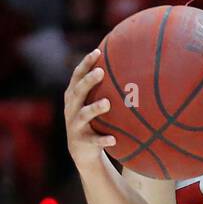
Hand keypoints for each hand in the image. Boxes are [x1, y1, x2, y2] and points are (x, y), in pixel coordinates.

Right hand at [64, 48, 115, 172]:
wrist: (83, 152)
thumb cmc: (93, 120)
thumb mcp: (94, 102)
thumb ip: (105, 87)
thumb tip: (131, 65)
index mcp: (73, 97)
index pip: (76, 76)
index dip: (85, 64)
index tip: (97, 51)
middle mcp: (71, 109)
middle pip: (77, 92)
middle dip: (88, 81)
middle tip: (100, 72)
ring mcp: (75, 126)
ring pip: (83, 115)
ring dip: (94, 108)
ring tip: (106, 103)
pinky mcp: (82, 142)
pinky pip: (93, 141)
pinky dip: (102, 140)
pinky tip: (113, 139)